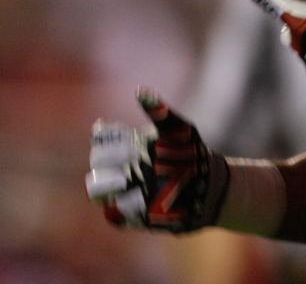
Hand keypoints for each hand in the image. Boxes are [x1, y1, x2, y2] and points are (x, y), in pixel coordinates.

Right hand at [84, 89, 228, 232]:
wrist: (209, 186)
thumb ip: (160, 112)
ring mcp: (123, 192)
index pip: (100, 138)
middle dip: (107, 159)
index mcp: (129, 145)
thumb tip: (140, 90)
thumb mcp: (180, 130)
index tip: (124, 136)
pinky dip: (121, 209)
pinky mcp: (131, 216)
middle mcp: (121, 168)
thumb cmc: (192, 152)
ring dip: (107, 185)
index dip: (105, 136)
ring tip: (126, 181)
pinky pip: (113, 215)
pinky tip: (140, 201)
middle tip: (129, 158)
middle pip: (96, 162)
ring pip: (96, 189)